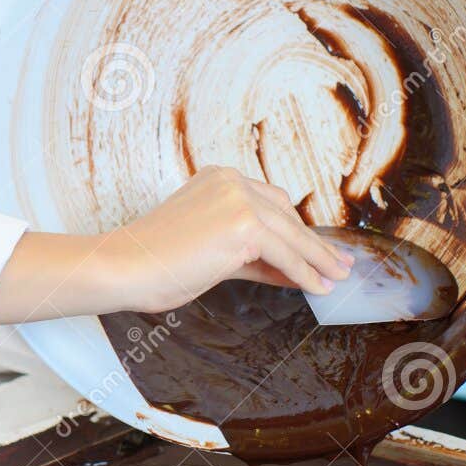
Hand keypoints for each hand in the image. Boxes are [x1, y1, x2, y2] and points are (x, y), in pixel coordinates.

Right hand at [0, 167, 352, 325]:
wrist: (126, 267)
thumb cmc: (155, 263)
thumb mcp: (210, 251)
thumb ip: (250, 254)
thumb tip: (289, 270)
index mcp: (218, 178)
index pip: (270, 205)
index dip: (295, 232)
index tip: (316, 251)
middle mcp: (231, 181)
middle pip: (286, 215)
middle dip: (314, 244)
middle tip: (339, 263)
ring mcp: (238, 200)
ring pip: (291, 234)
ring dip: (317, 259)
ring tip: (337, 277)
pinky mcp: (243, 225)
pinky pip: (285, 253)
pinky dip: (304, 272)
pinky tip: (317, 287)